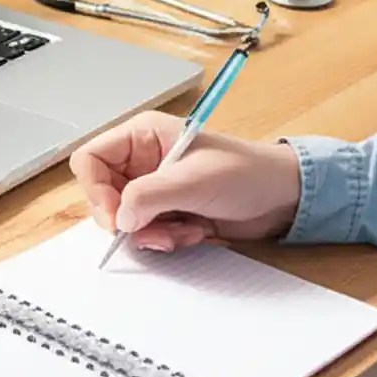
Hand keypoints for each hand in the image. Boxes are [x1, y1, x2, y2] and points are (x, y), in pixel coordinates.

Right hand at [69, 111, 302, 251]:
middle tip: (155, 231)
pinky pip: (146, 233)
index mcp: (141, 137)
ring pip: (125, 220)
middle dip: (129, 219)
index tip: (115, 218)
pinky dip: (166, 239)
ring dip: (152, 233)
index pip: (91, 159)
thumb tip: (118, 219)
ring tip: (185, 230)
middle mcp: (141, 161)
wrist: (285, 199)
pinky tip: (194, 232)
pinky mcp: (166, 212)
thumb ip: (150, 196)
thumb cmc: (247, 173)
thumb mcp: (195, 181)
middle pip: (104, 195)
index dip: (95, 189)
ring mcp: (154, 189)